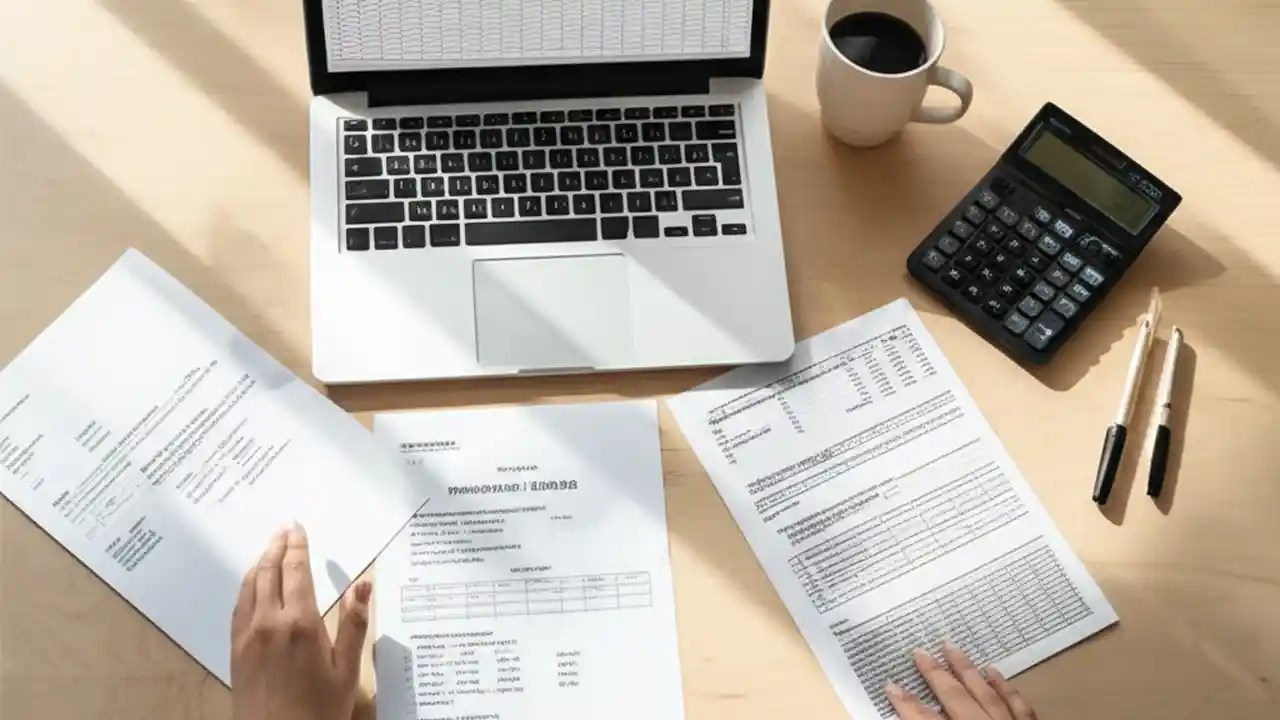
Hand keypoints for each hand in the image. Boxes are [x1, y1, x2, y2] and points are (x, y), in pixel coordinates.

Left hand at [231, 524, 371, 719]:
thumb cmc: (319, 710)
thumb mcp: (347, 671)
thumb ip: (353, 625)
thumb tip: (363, 584)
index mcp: (301, 624)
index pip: (296, 572)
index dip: (297, 546)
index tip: (297, 528)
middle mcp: (269, 622)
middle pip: (268, 573)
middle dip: (275, 547)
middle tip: (282, 530)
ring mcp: (248, 636)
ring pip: (249, 587)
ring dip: (259, 564)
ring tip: (268, 551)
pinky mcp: (235, 650)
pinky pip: (238, 608)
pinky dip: (247, 587)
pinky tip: (253, 587)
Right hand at [885, 642, 1037, 719]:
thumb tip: (912, 714)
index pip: (925, 718)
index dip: (906, 702)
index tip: (889, 683)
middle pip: (955, 698)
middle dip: (935, 674)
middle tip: (919, 651)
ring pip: (986, 694)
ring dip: (967, 671)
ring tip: (952, 648)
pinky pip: (1018, 706)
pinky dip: (1006, 688)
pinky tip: (995, 672)